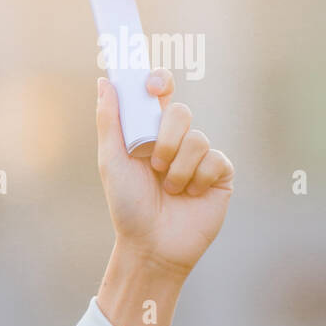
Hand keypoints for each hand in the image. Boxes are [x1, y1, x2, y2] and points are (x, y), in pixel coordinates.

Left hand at [96, 69, 233, 280]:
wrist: (152, 245)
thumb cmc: (128, 206)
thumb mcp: (112, 161)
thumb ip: (109, 120)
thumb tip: (105, 81)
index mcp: (151, 132)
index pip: (160, 93)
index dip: (159, 81)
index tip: (151, 87)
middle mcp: (178, 140)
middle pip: (181, 112)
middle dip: (166, 139)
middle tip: (154, 165)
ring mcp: (201, 156)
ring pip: (198, 139)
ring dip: (178, 169)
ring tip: (170, 190)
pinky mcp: (220, 174)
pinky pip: (215, 160)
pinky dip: (198, 179)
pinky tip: (191, 196)